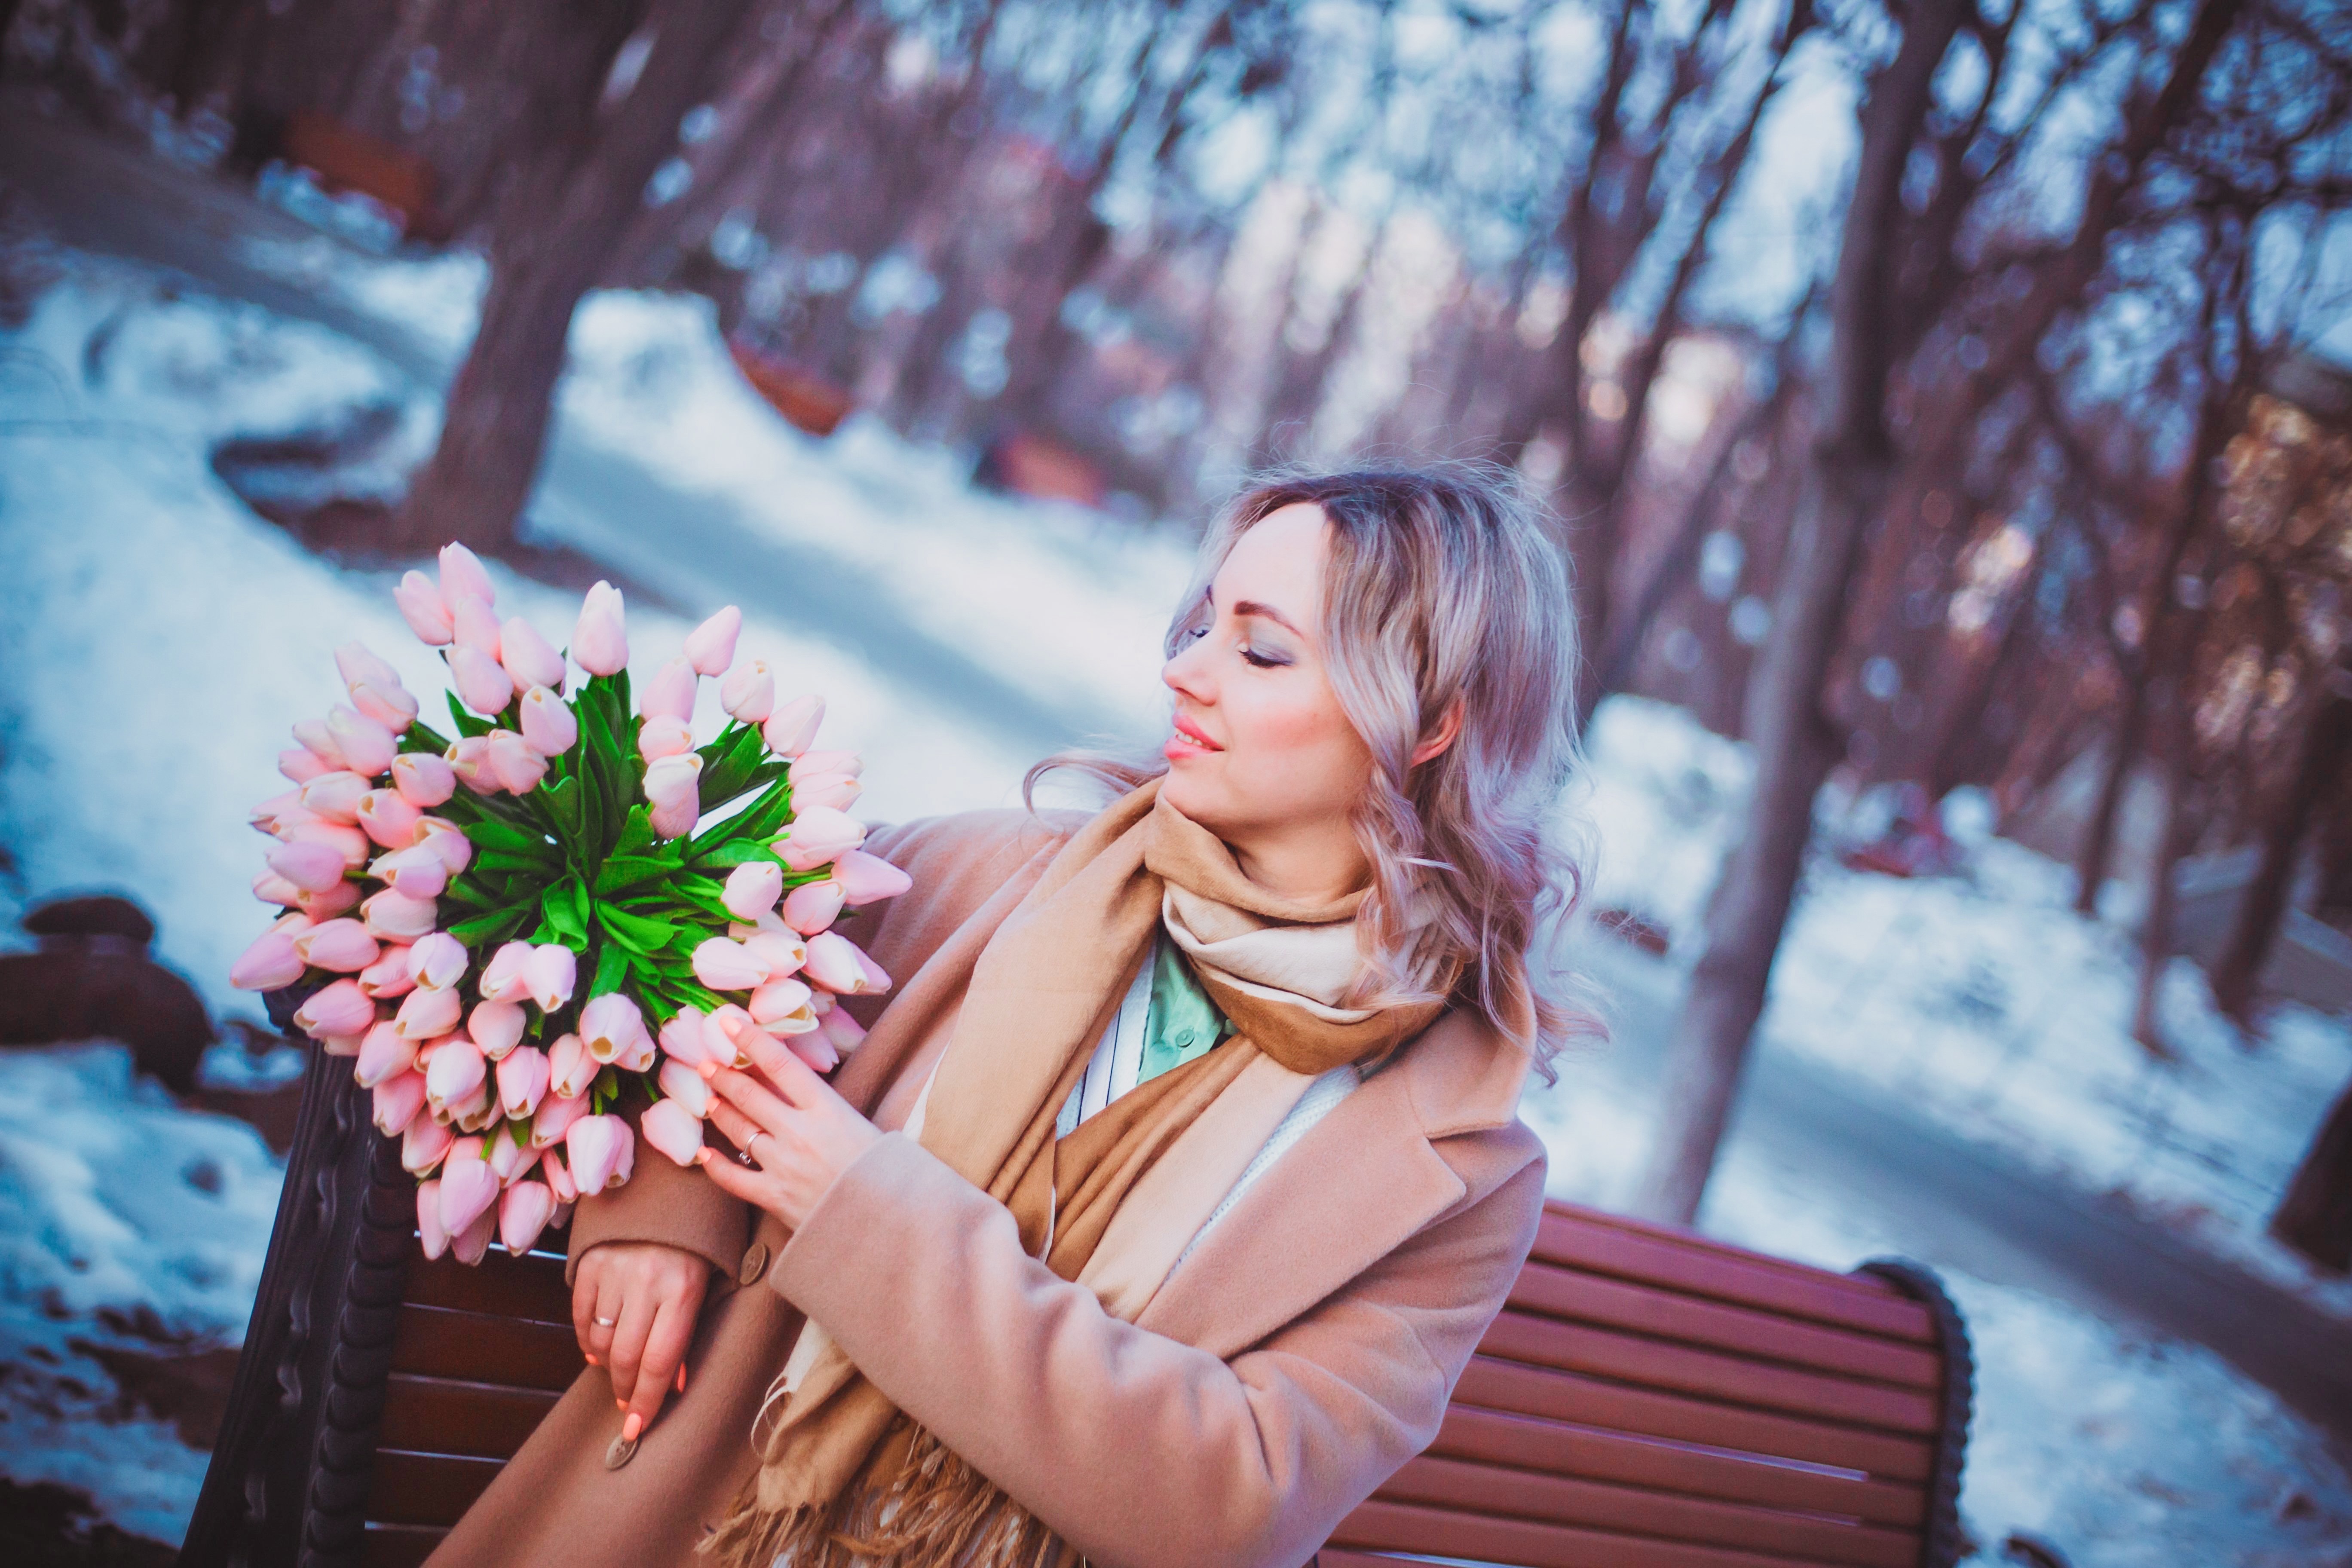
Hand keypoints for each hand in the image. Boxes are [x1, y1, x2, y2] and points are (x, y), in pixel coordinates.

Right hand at [571, 1241, 705, 1441]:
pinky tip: (597, 1349)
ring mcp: (616, 1270)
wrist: (670, 1188)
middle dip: (626, 1390)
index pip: (661, 1360)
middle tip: (628, 1403)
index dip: (647, 1401)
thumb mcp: (706, 1284)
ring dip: (607, 1366)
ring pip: (601, 1341)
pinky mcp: (591, 1261)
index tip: (636, 1429)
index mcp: (684, 1288)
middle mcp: (648, 1280)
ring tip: (618, 1371)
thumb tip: (670, 1386)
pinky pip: (581, 1316)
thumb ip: (686, 1333)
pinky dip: (587, 1340)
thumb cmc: (696, 1244)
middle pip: (627, 1357)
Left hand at [694, 1027, 881, 1231]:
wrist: (894, 1220)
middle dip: (724, 1076)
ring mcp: (784, 1165)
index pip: (780, 1063)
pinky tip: (703, 1154)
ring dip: (721, 1112)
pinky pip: (734, 1178)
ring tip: (709, 1100)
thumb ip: (829, 1108)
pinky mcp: (776, 1197)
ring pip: (739, 1131)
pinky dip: (715, 1165)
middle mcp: (800, 1132)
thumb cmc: (887, 1170)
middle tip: (706, 1063)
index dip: (751, 1039)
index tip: (728, 1021)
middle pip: (750, 1095)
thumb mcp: (863, 1124)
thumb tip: (803, 1092)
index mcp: (827, 1109)